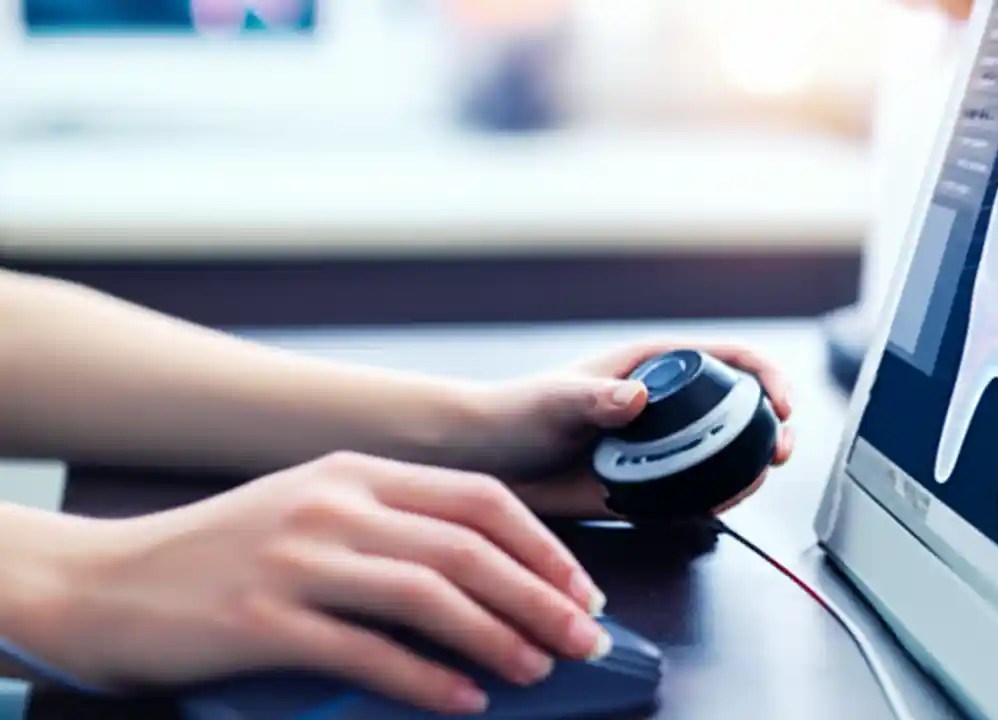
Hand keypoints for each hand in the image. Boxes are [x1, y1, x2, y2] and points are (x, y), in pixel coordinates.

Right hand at [12, 453, 608, 714]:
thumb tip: (483, 573)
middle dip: (540, 596)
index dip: (541, 545)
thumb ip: (389, 526)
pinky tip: (464, 700)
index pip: (477, 497)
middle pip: (467, 547)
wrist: (107, 582)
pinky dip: (427, 679)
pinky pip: (368, 652)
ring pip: (430, 595)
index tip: (581, 588)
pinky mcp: (263, 621)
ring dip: (497, 636)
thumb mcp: (311, 511)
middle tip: (585, 637)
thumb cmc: (220, 552)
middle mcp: (333, 506)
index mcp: (354, 471)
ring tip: (539, 669)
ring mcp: (298, 561)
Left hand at [466, 341, 794, 516]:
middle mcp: (665, 403)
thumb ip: (597, 398)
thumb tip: (636, 397)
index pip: (728, 359)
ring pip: (724, 452)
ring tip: (755, 480)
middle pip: (739, 408)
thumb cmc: (517, 414)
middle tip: (780, 451)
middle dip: (771, 426)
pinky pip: (696, 490)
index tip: (780, 404)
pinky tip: (722, 503)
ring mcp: (660, 445)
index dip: (766, 376)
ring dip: (750, 466)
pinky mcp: (648, 484)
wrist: (490, 461)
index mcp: (652, 366)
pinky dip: (718, 497)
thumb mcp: (558, 401)